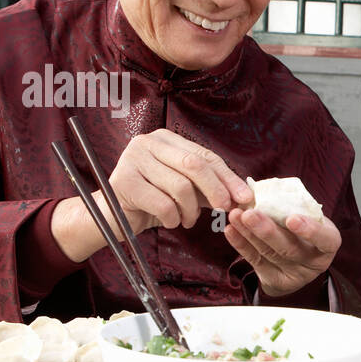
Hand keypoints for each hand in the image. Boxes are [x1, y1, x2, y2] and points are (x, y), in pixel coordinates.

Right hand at [104, 129, 250, 232]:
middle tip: (226, 209)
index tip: (246, 196)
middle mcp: (147, 143)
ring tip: (187, 220)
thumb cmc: (153, 202)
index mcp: (166, 139)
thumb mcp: (186, 191)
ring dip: (190, 210)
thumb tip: (245, 195)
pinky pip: (163, 204)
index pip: (205, 155)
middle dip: (216, 190)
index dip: (228, 177)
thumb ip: (210, 188)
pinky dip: (173, 218)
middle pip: (194, 165)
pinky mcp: (124, 182)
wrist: (114, 218)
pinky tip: (170, 222)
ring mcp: (133, 160)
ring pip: (180, 186)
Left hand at [224, 208, 340, 297]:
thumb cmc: (306, 229)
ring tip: (235, 215)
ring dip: (249, 233)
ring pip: (269, 254)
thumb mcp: (311, 218)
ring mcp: (294, 274)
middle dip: (267, 231)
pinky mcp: (274, 279)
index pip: (325, 240)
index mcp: (328, 245)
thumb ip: (297, 208)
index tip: (291, 218)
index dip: (310, 231)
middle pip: (290, 249)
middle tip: (249, 213)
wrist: (300, 259)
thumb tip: (268, 190)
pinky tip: (231, 230)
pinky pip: (255, 261)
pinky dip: (241, 244)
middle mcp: (314, 263)